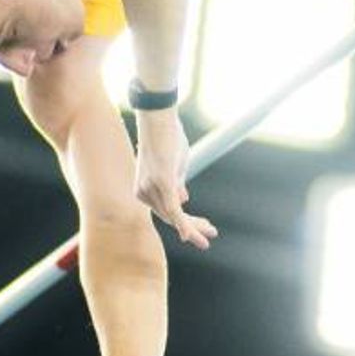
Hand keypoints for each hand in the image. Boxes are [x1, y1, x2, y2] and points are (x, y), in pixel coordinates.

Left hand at [133, 108, 216, 249]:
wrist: (158, 119)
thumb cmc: (166, 138)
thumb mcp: (173, 166)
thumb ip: (176, 184)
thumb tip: (185, 200)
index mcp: (144, 190)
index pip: (167, 212)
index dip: (186, 221)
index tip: (204, 225)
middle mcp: (143, 193)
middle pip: (170, 218)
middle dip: (192, 228)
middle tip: (209, 236)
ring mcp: (151, 189)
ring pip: (174, 217)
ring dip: (194, 227)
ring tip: (211, 233)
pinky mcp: (162, 182)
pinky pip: (173, 210)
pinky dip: (184, 224)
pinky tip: (190, 235)